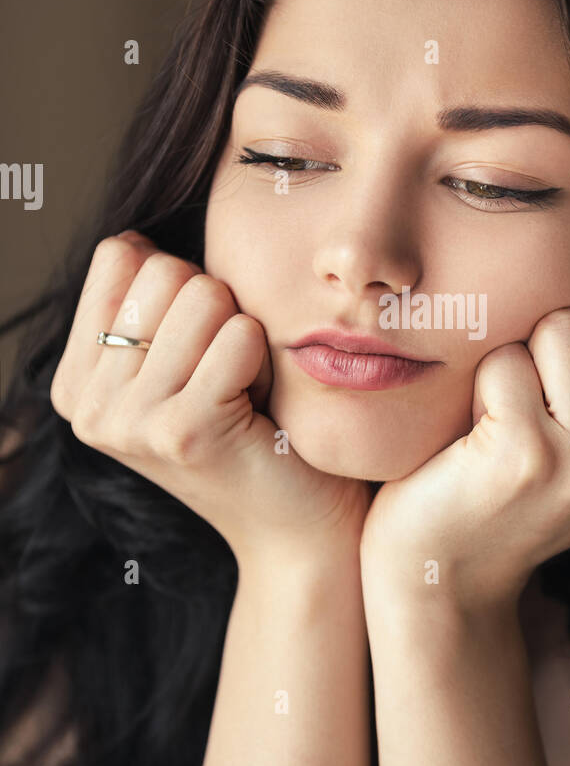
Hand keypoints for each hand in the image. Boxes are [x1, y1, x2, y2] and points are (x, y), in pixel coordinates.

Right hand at [50, 231, 370, 563]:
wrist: (296, 528)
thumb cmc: (254, 430)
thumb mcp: (181, 363)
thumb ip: (150, 303)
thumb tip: (136, 236)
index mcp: (76, 384)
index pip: (120, 255)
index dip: (181, 282)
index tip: (198, 348)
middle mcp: (86, 407)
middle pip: (163, 270)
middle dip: (217, 306)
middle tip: (230, 374)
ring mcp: (129, 422)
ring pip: (204, 294)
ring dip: (246, 332)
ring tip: (245, 390)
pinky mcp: (183, 432)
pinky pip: (240, 333)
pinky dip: (267, 356)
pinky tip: (262, 406)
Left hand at [359, 298, 569, 615]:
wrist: (444, 570)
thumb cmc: (515, 480)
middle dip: (562, 336)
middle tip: (534, 405)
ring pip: (564, 326)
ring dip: (520, 355)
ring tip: (506, 416)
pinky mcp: (527, 456)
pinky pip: (506, 358)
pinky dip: (480, 380)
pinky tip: (475, 435)